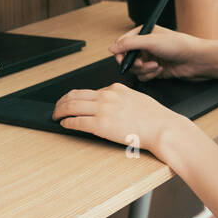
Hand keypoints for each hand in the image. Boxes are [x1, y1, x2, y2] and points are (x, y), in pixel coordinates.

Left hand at [52, 83, 184, 158]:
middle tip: (57, 107)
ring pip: (72, 106)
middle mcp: (107, 96)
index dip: (78, 97)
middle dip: (62, 101)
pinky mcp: (100, 125)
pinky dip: (68, 122)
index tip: (73, 102)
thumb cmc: (155, 117)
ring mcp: (102, 110)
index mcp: (116, 89)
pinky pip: (77, 122)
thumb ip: (123, 98)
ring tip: (56, 115)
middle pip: (75, 95)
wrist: (162, 128)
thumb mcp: (138, 99)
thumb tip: (115, 103)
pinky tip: (64, 124)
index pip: (90, 91)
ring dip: (60, 111)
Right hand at [108, 25, 208, 81]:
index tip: (123, 59)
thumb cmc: (180, 45)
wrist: (196, 60)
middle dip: (134, 63)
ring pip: (135, 69)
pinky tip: (160, 70)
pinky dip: (150, 75)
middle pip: (127, 58)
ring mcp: (150, 58)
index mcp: (143, 33)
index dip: (121, 53)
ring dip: (144, 69)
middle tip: (140, 64)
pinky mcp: (155, 70)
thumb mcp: (151, 41)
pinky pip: (143, 76)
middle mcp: (145, 46)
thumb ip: (129, 44)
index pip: (122, 43)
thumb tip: (112, 48)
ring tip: (156, 65)